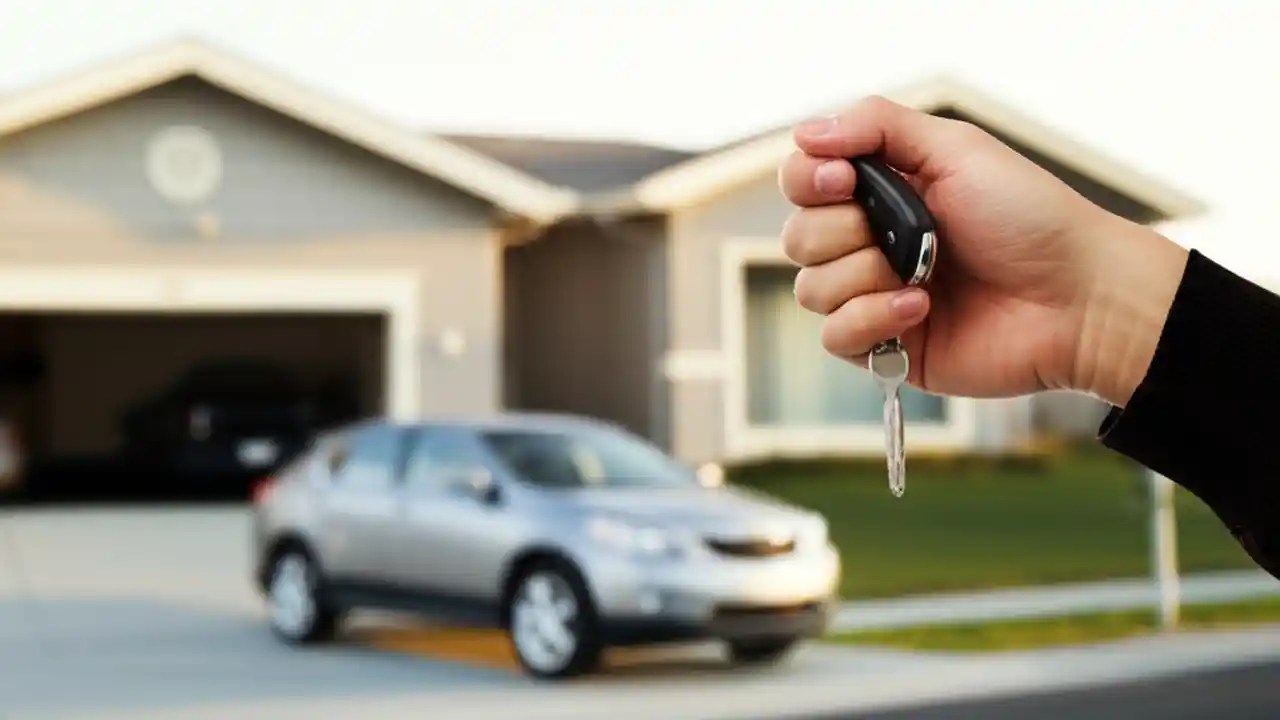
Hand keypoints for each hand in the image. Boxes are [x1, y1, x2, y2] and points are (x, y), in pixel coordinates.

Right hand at [778, 96, 1187, 406]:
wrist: (1075, 298)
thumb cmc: (1030, 218)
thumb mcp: (956, 149)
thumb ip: (878, 126)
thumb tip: (806, 131)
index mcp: (882, 191)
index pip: (801, 180)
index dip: (808, 180)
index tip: (844, 180)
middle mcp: (870, 242)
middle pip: (797, 236)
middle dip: (843, 232)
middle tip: (908, 233)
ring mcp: (874, 296)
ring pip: (810, 288)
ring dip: (864, 278)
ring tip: (924, 277)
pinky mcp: (884, 346)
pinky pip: (834, 336)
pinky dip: (872, 320)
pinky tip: (921, 309)